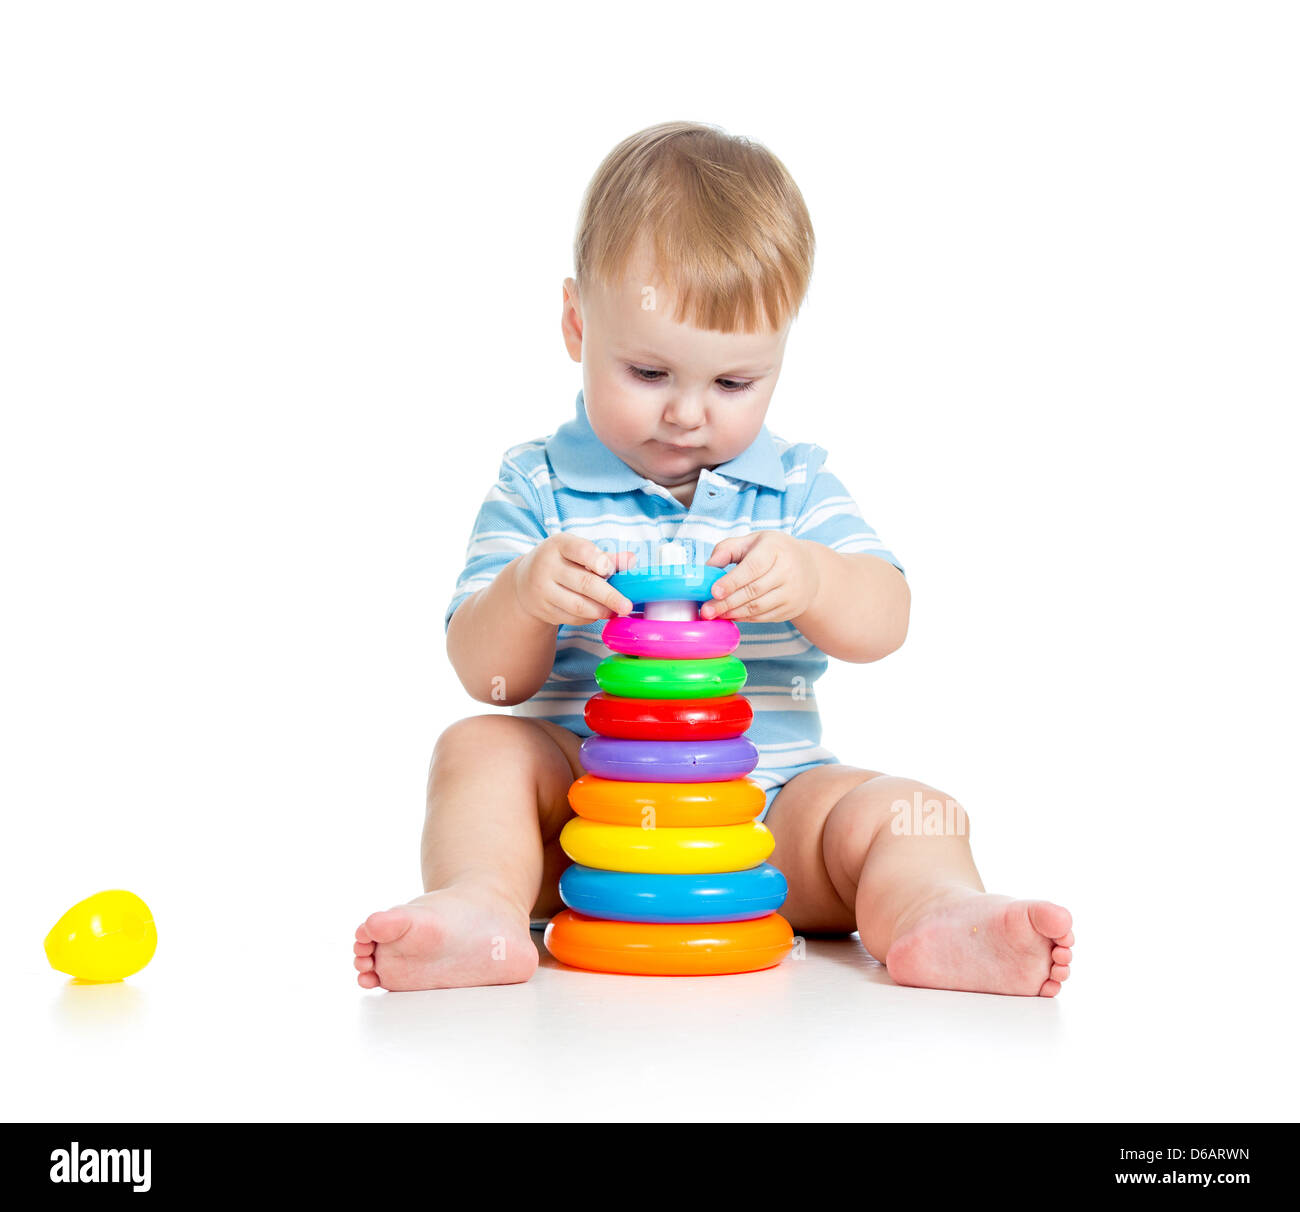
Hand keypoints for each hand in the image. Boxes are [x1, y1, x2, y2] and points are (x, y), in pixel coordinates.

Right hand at [514, 534, 637, 626]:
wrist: (524, 581)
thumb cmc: (561, 562)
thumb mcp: (577, 552)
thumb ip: (605, 556)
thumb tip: (632, 560)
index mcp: (558, 545)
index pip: (581, 550)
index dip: (598, 560)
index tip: (610, 570)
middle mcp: (546, 566)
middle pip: (584, 583)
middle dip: (609, 596)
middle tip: (627, 606)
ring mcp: (543, 590)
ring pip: (578, 605)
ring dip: (601, 610)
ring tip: (615, 611)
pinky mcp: (544, 610)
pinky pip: (572, 618)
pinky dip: (589, 618)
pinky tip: (598, 613)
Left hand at [700, 532, 820, 621]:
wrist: (810, 569)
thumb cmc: (774, 552)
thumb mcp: (753, 541)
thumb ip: (727, 549)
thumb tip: (707, 567)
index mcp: (776, 548)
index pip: (753, 567)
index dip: (733, 580)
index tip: (714, 591)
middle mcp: (788, 570)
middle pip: (753, 590)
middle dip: (726, 602)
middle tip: (706, 610)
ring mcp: (792, 592)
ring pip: (758, 607)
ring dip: (733, 613)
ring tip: (714, 614)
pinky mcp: (791, 609)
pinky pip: (763, 617)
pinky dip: (744, 618)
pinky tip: (730, 615)